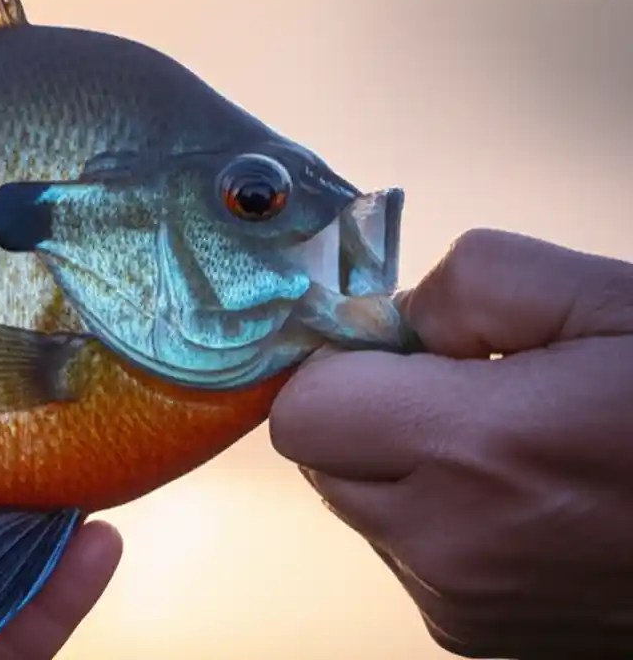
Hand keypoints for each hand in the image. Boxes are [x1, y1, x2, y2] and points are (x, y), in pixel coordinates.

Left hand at [269, 229, 632, 658]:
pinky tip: (521, 499)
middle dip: (367, 411)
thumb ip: (475, 282)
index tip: (400, 348)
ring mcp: (459, 600)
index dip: (344, 362)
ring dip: (401, 467)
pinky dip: (435, 518)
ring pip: (358, 505)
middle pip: (320, 458)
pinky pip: (404, 551)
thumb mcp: (606, 300)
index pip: (305, 407)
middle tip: (463, 389)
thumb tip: (396, 316)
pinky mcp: (472, 634)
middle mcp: (449, 542)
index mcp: (477, 450)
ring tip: (509, 449)